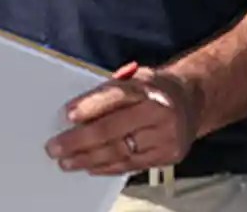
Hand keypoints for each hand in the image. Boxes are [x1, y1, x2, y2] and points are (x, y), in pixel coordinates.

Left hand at [44, 63, 200, 175]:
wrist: (191, 102)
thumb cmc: (153, 88)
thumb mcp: (134, 78)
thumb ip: (108, 92)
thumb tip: (75, 113)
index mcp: (148, 87)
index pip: (116, 97)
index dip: (90, 107)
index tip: (67, 115)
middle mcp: (159, 112)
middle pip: (113, 129)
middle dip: (79, 140)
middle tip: (55, 147)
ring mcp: (166, 137)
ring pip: (120, 152)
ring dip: (88, 159)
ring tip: (67, 162)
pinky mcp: (167, 156)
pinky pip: (131, 165)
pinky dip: (107, 167)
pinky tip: (90, 167)